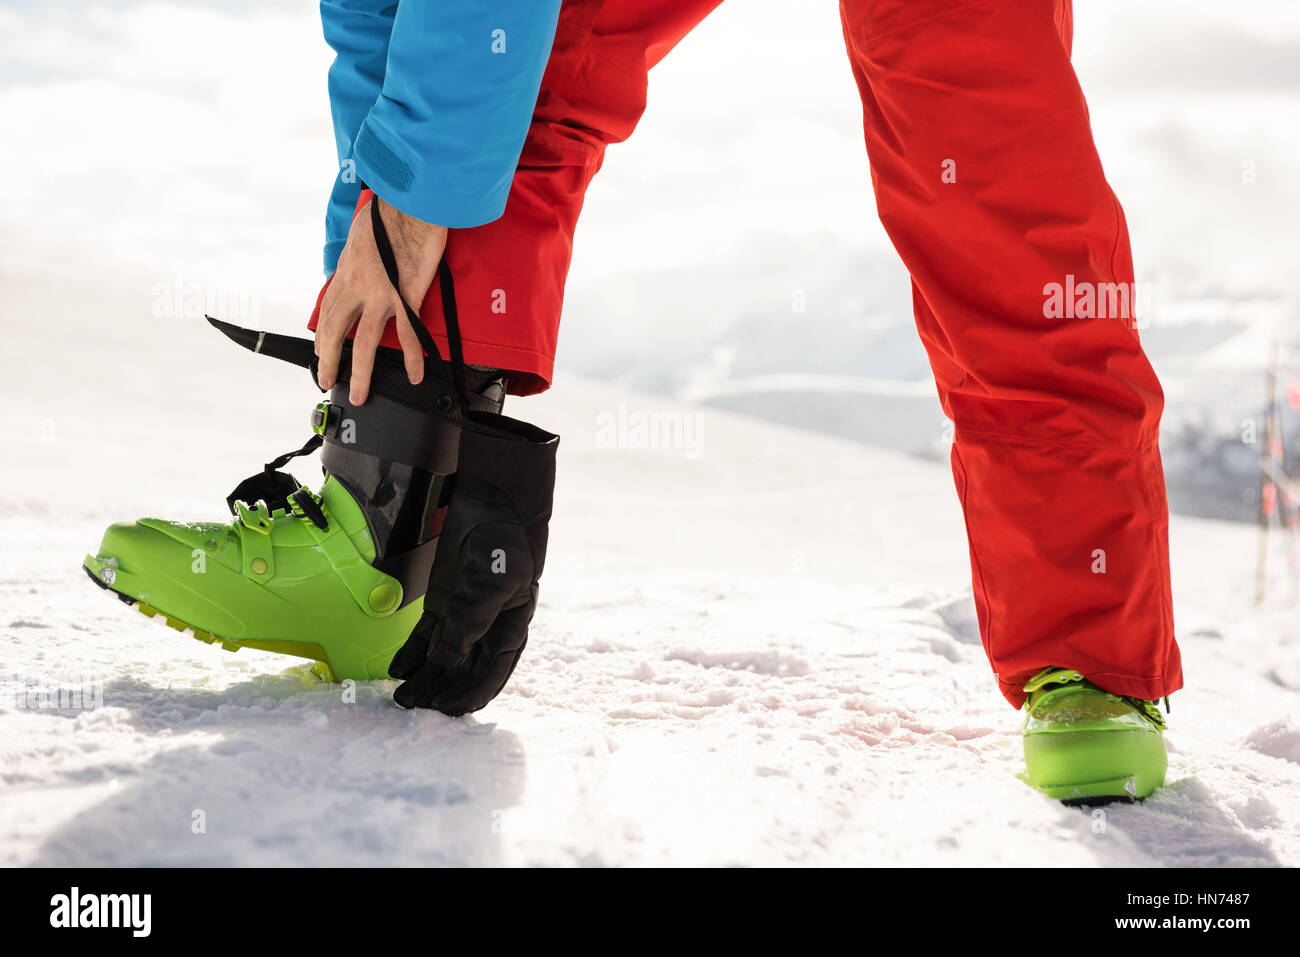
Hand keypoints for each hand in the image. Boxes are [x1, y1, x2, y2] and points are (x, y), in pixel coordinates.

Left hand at [314, 195, 448, 403]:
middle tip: (326, 380)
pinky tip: (415, 374)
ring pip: (365, 342)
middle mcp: (358, 285)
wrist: (411, 202)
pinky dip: (413, 357)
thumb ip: (363, 251)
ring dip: (361, 372)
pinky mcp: (406, 296)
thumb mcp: (363, 230)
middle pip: (336, 330)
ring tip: (361, 394)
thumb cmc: (392, 210)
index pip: (329, 308)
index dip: (323, 333)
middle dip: (328, 360)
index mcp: (348, 270)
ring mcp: (381, 294)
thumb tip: (366, 254)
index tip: (321, 349)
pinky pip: (408, 335)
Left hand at [388, 411, 558, 714]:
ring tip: (401, 696)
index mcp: (511, 621)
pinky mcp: (443, 594)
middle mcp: (489, 621)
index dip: (472, 694)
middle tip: (412, 707)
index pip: (493, 670)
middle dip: (441, 690)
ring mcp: (464, 608)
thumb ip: (469, 621)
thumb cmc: (502, 535)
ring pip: (443, 654)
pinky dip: (413, 652)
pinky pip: (427, 632)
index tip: (447, 713)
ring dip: (424, 676)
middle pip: (464, 667)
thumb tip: (448, 661)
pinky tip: (398, 668)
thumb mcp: (491, 580)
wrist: (489, 492)